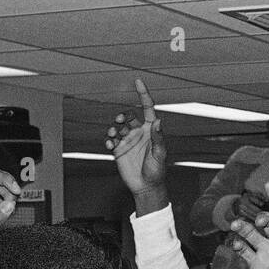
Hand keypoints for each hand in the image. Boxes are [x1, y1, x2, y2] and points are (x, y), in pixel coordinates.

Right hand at [106, 79, 167, 196]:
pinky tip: (111, 145)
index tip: (138, 81)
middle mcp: (139, 132)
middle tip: (120, 120)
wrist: (146, 187)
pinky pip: (110, 140)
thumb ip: (158, 138)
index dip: (143, 94)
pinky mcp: (118, 150)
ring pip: (117, 126)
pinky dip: (108, 139)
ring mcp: (128, 141)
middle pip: (128, 116)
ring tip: (114, 133)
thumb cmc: (157, 171)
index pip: (148, 108)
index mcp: (151, 130)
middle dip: (123, 115)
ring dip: (114, 127)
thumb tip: (159, 121)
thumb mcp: (160, 154)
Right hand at [230, 182, 268, 268]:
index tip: (268, 185)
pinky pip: (244, 251)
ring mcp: (266, 250)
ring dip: (243, 227)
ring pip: (251, 233)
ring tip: (236, 225)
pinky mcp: (256, 264)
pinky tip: (236, 243)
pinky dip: (238, 246)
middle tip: (260, 221)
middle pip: (267, 221)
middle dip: (262, 217)